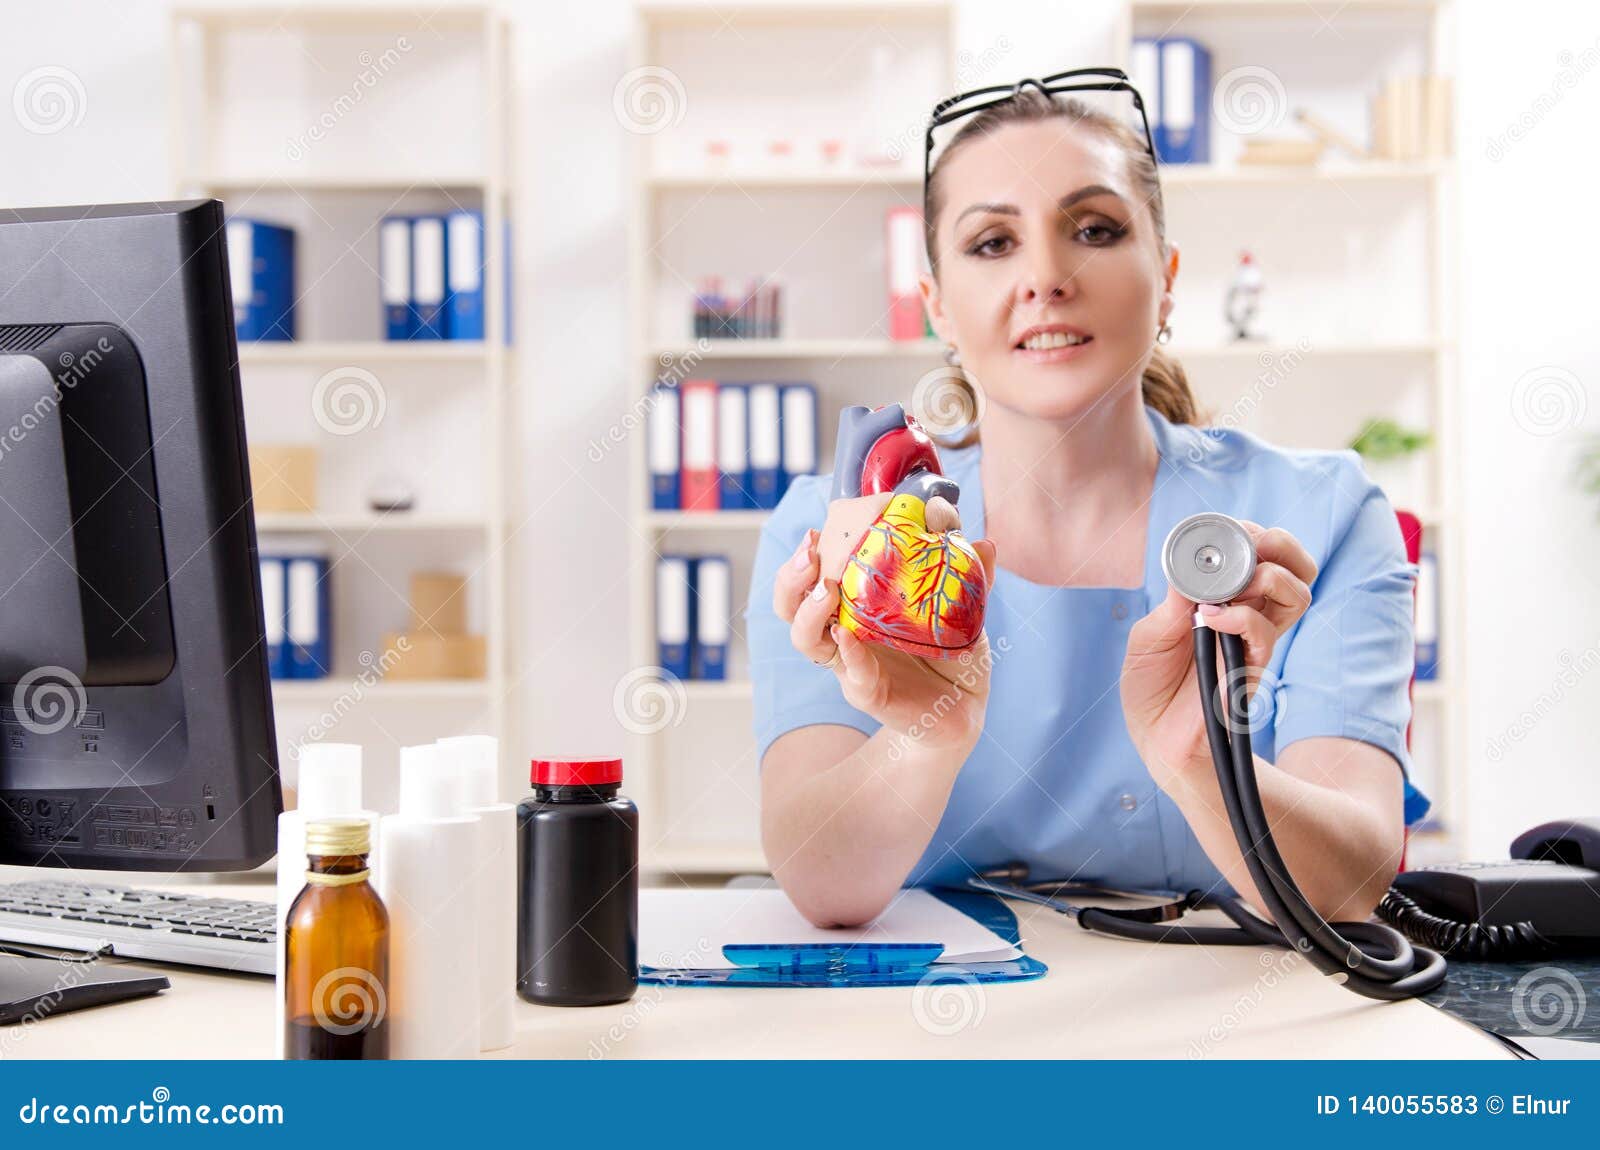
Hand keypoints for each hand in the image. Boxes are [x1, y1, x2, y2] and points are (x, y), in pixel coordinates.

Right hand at [773, 499, 998, 752]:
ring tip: (826, 589)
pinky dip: (849, 653)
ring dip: (809, 611)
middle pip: (791, 606)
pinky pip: (851, 673)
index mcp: (855, 605)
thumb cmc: (952, 653)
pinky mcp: (868, 693)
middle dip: (791, 577)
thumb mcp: (962, 609)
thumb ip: (971, 577)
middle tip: (809, 551)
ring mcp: (851, 664)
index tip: (815, 530)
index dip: (805, 555)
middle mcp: (842, 633)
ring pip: (806, 640)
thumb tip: (985, 542)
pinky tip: (848, 635)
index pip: (813, 576)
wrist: (964, 709)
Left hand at [1120, 522, 1317, 789]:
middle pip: (1296, 569)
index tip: (1233, 529)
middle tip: (1255, 543)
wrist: (1154, 736)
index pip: (1260, 555)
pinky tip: (1212, 617)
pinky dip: (1241, 618)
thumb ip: (1171, 604)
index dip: (1253, 535)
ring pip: (1296, 596)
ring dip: (1271, 575)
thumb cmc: (1151, 683)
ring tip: (1237, 583)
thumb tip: (1190, 572)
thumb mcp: (1148, 635)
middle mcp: (1247, 616)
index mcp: (1224, 599)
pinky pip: (1264, 635)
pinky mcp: (1251, 670)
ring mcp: (1253, 642)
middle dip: (1282, 546)